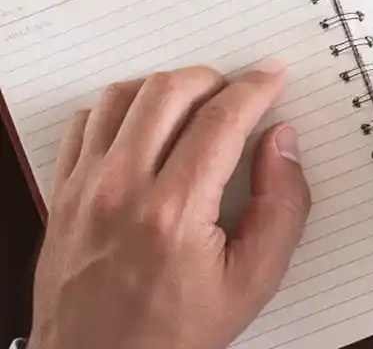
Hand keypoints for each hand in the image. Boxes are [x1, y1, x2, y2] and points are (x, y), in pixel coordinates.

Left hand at [30, 60, 310, 348]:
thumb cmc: (177, 331)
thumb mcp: (254, 281)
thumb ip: (282, 207)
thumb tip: (283, 141)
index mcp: (175, 213)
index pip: (221, 120)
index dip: (256, 88)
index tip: (274, 75)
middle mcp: (122, 190)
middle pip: (170, 92)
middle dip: (215, 79)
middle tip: (239, 94)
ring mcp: (85, 188)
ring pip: (124, 96)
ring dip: (168, 88)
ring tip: (196, 107)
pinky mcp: (63, 192)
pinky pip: (88, 121)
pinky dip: (122, 109)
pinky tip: (148, 127)